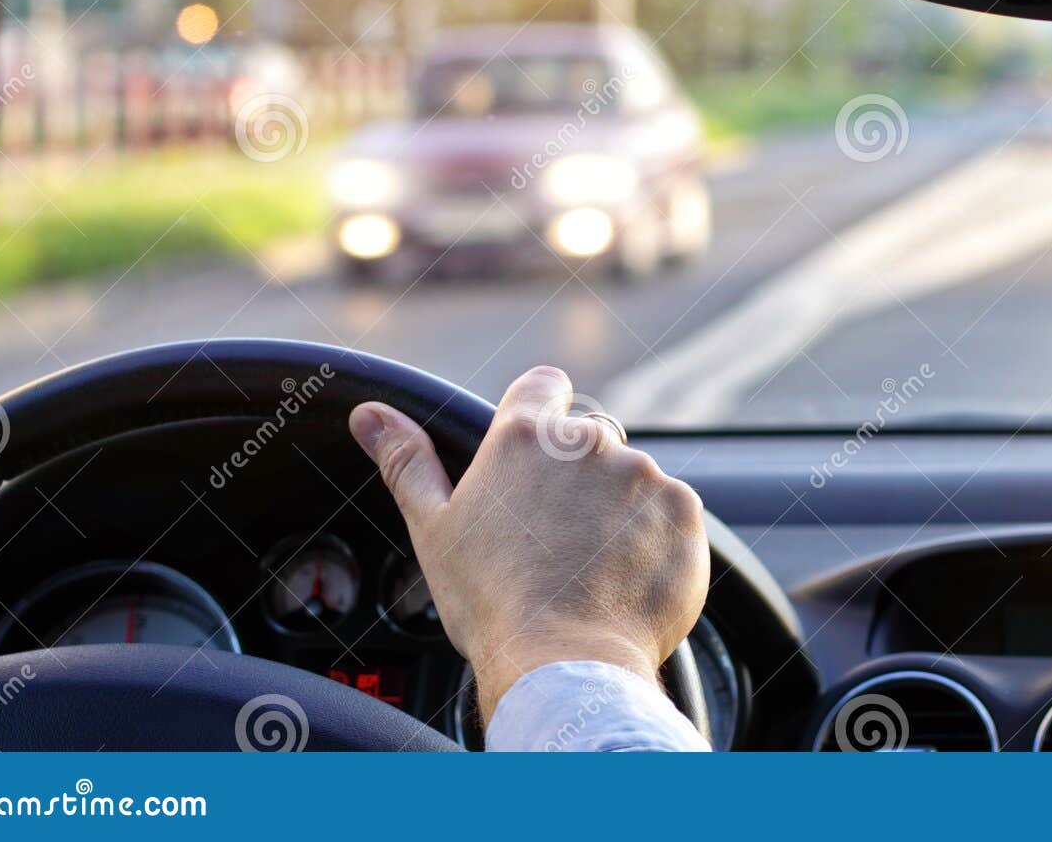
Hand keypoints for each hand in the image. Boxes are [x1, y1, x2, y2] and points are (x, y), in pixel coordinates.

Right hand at [348, 366, 707, 720]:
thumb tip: (369, 414)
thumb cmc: (491, 602)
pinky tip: (626, 576)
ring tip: (592, 566)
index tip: (537, 458)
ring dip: (620, 508)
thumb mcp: (435, 528)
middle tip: (557, 538)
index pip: (544, 386)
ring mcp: (642, 474)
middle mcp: (588, 442)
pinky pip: (672, 512)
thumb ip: (407, 461)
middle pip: (590, 440)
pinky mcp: (682, 510)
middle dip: (579, 477)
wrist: (564, 666)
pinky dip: (656, 538)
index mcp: (524, 436)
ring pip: (633, 478)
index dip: (542, 417)